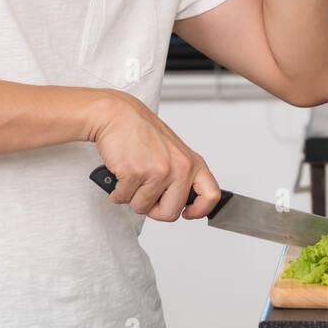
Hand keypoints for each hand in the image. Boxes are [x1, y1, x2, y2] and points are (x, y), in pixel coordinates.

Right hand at [91, 91, 220, 220]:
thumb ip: (180, 175)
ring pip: (143, 208)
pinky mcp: (135, 172)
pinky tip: (120, 173)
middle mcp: (179, 168)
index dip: (199, 210)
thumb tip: (180, 204)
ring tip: (132, 175)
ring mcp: (158, 171)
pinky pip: (123, 198)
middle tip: (145, 193)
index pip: (211, 196)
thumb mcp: (173, 151)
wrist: (118, 114)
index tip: (187, 213)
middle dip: (153, 209)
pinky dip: (116, 191)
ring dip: (131, 197)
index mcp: (192, 163)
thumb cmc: (142, 131)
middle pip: (170, 213)